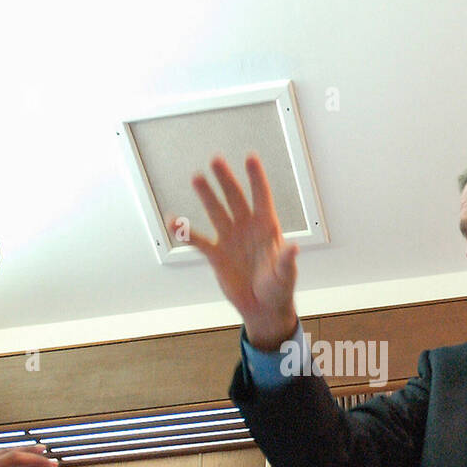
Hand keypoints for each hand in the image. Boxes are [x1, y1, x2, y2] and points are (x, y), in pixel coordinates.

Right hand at [171, 155, 298, 350]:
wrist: (262, 308)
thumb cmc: (279, 289)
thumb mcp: (285, 276)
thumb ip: (286, 261)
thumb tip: (293, 247)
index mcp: (267, 228)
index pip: (262, 197)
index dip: (256, 178)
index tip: (250, 158)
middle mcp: (247, 228)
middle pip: (235, 198)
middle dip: (226, 180)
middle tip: (216, 160)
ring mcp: (230, 239)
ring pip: (216, 212)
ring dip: (207, 196)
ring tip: (197, 177)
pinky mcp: (216, 255)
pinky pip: (198, 241)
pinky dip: (186, 232)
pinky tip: (173, 221)